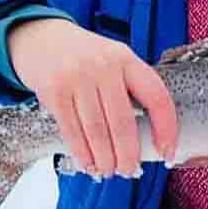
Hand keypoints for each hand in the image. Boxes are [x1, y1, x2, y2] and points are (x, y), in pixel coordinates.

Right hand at [8, 18, 177, 175]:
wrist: (40, 38)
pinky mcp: (54, 91)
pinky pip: (72, 130)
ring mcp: (77, 78)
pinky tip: (88, 163)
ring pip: (97, 131)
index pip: (157, 98)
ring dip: (105, 159)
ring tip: (109, 170)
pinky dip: (82, 153)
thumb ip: (129, 88)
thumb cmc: (82, 56)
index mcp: (126, 59)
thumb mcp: (112, 60)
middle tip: (129, 170)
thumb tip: (147, 135)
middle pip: (123, 122)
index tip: (167, 152)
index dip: (166, 129)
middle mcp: (103, 66)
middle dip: (128, 155)